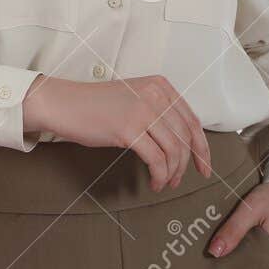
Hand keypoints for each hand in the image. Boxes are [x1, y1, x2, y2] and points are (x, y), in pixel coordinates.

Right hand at [22, 74, 212, 190]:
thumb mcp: (134, 98)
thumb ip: (159, 111)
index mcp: (160, 86)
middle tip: (180, 180)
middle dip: (188, 165)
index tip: (204, 166)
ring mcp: (142, 110)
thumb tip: (183, 142)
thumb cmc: (95, 105)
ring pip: (173, 151)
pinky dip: (159, 175)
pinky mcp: (128, 128)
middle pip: (185, 138)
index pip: (192, 120)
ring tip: (164, 182)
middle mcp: (155, 95)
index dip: (202, 148)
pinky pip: (156, 160)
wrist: (63, 103)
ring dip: (172, 173)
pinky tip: (154, 181)